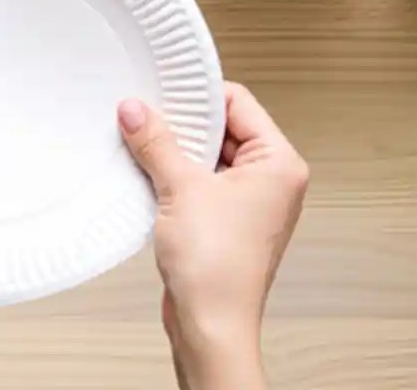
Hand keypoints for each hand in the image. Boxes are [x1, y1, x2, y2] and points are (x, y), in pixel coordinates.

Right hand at [118, 82, 307, 389]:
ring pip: (211, 158)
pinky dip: (178, 179)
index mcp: (280, 162)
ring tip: (145, 149)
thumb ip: (157, 143)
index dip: (200, 97)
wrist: (211, 325)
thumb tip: (136, 110)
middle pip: (225, 130)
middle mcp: (273, 180)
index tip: (164, 92)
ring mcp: (253, 203)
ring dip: (178, 154)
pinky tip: (150, 176)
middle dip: (184, 127)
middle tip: (147, 118)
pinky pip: (204, 185)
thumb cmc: (217, 267)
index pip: (240, 104)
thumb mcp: (180, 188)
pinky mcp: (230, 223)